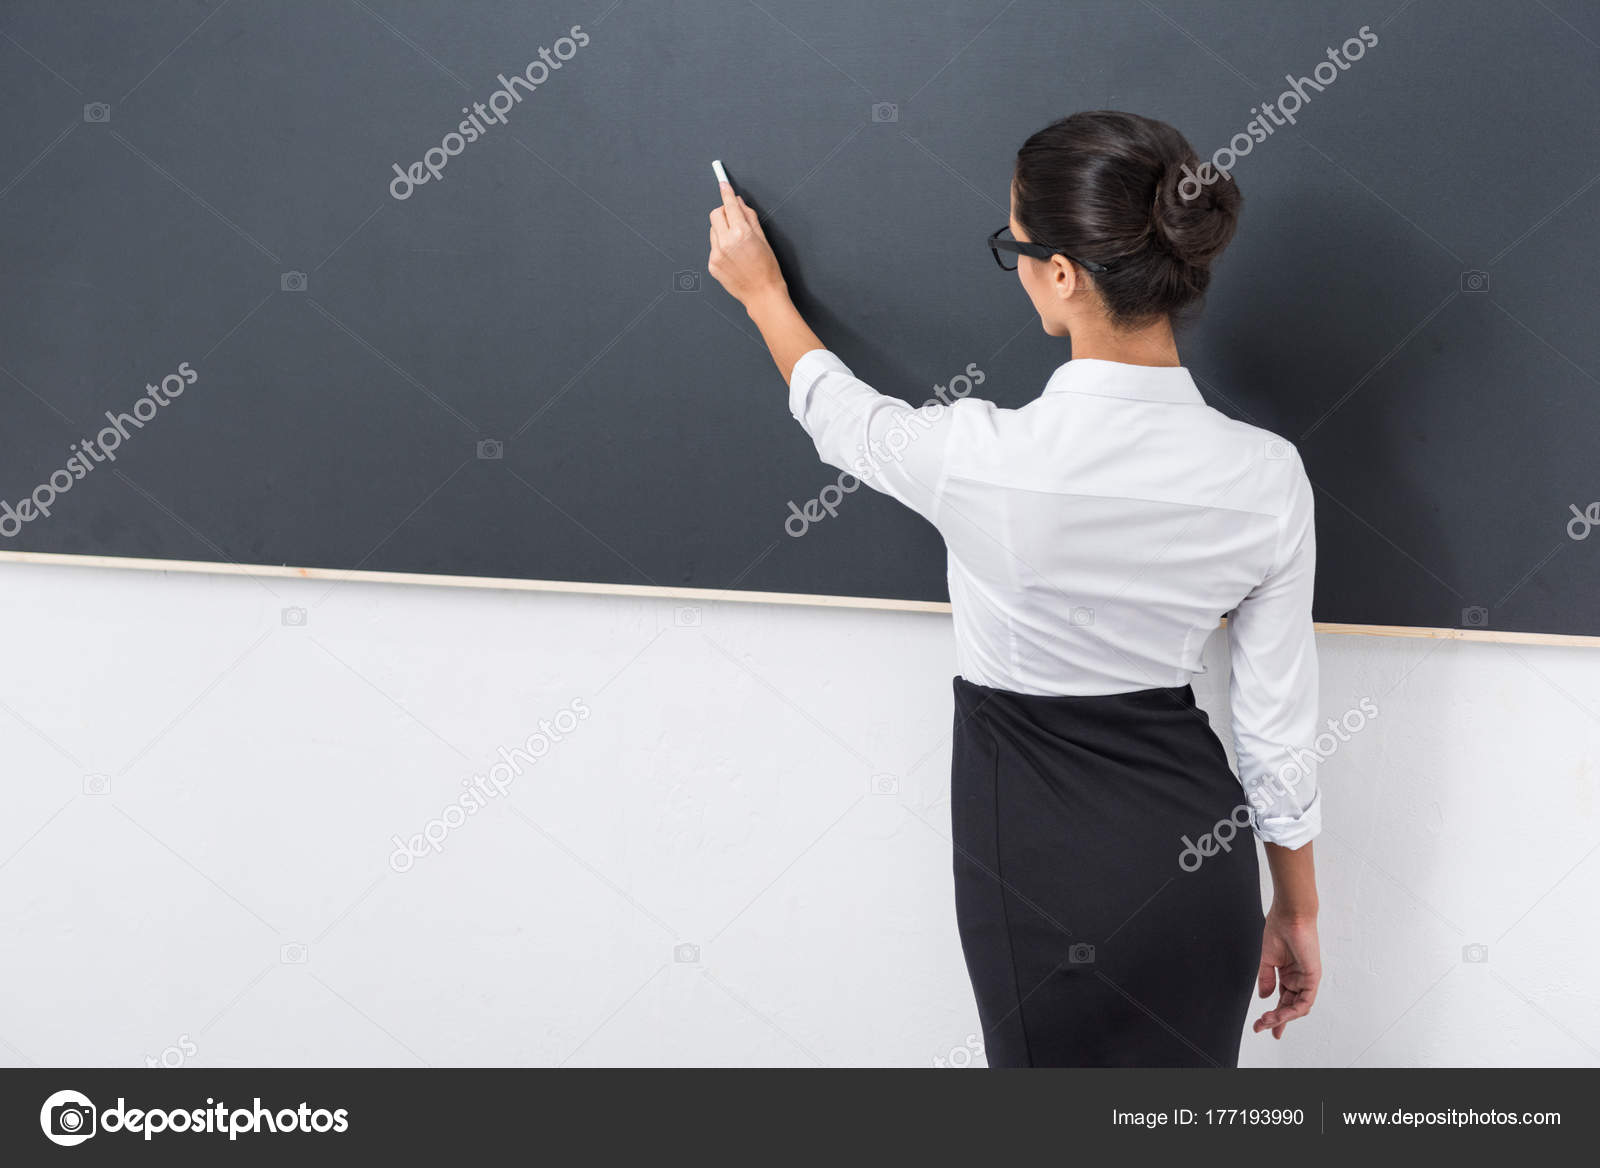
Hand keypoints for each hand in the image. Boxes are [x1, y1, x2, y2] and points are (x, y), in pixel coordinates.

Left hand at [707, 181, 785, 311]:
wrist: (762, 294)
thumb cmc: (768, 268)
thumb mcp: (763, 239)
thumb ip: (749, 218)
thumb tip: (740, 203)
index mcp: (741, 233)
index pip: (730, 205)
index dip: (726, 192)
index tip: (723, 183)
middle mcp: (726, 242)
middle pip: (715, 214)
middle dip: (724, 212)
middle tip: (734, 218)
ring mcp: (716, 254)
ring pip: (713, 230)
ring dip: (722, 230)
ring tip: (737, 244)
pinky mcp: (712, 264)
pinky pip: (713, 246)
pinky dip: (721, 246)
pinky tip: (733, 257)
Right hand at [1253, 908, 1319, 1038]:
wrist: (1289, 915)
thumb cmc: (1279, 930)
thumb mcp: (1267, 959)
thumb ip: (1266, 979)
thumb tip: (1264, 996)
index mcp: (1289, 974)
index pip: (1283, 999)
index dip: (1275, 1015)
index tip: (1263, 1025)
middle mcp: (1299, 979)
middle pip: (1289, 1006)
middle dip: (1275, 1020)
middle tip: (1261, 1027)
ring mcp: (1307, 979)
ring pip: (1297, 1007)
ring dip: (1282, 1017)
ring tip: (1266, 1021)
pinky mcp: (1313, 977)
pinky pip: (1305, 1000)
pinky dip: (1293, 1010)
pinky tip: (1281, 1014)